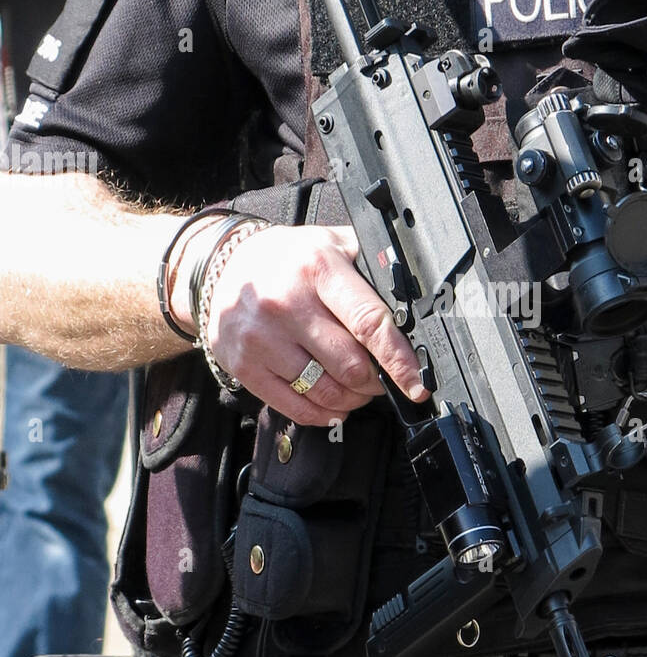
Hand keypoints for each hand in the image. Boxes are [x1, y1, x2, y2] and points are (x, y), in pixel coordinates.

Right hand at [188, 223, 428, 425]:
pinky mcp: (244, 365)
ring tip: (357, 389)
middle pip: (350, 365)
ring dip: (352, 400)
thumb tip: (415, 301)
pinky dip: (323, 414)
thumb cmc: (288, 259)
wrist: (221, 266)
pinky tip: (333, 404)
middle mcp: (285, 303)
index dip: (398, 359)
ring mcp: (261, 338)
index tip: (415, 383)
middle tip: (381, 377)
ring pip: (325, 392)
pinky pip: (295, 407)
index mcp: (317, 268)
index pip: (368, 322)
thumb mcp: (331, 243)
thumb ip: (370, 266)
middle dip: (376, 381)